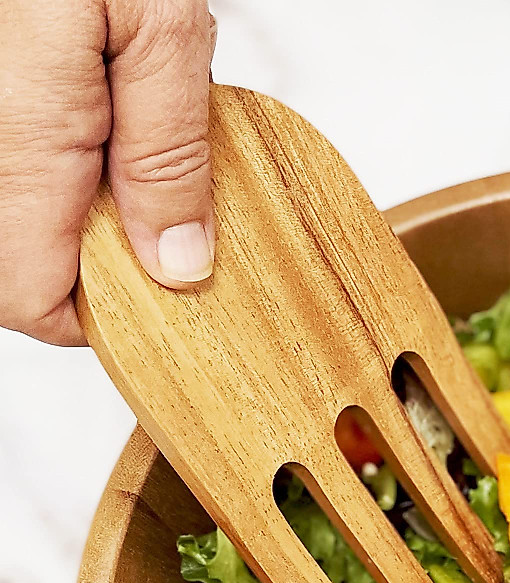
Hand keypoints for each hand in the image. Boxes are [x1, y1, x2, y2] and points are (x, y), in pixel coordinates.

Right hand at [0, 0, 214, 344]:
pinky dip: (56, 172)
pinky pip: (10, 175)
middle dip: (93, 259)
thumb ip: (168, 153)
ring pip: (10, 224)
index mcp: (17, 144)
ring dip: (76, 214)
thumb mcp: (158, 29)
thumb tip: (179, 264)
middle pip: (17, 270)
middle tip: (155, 205)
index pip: (35, 300)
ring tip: (123, 149)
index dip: (103, 312)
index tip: (160, 282)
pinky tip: (96, 124)